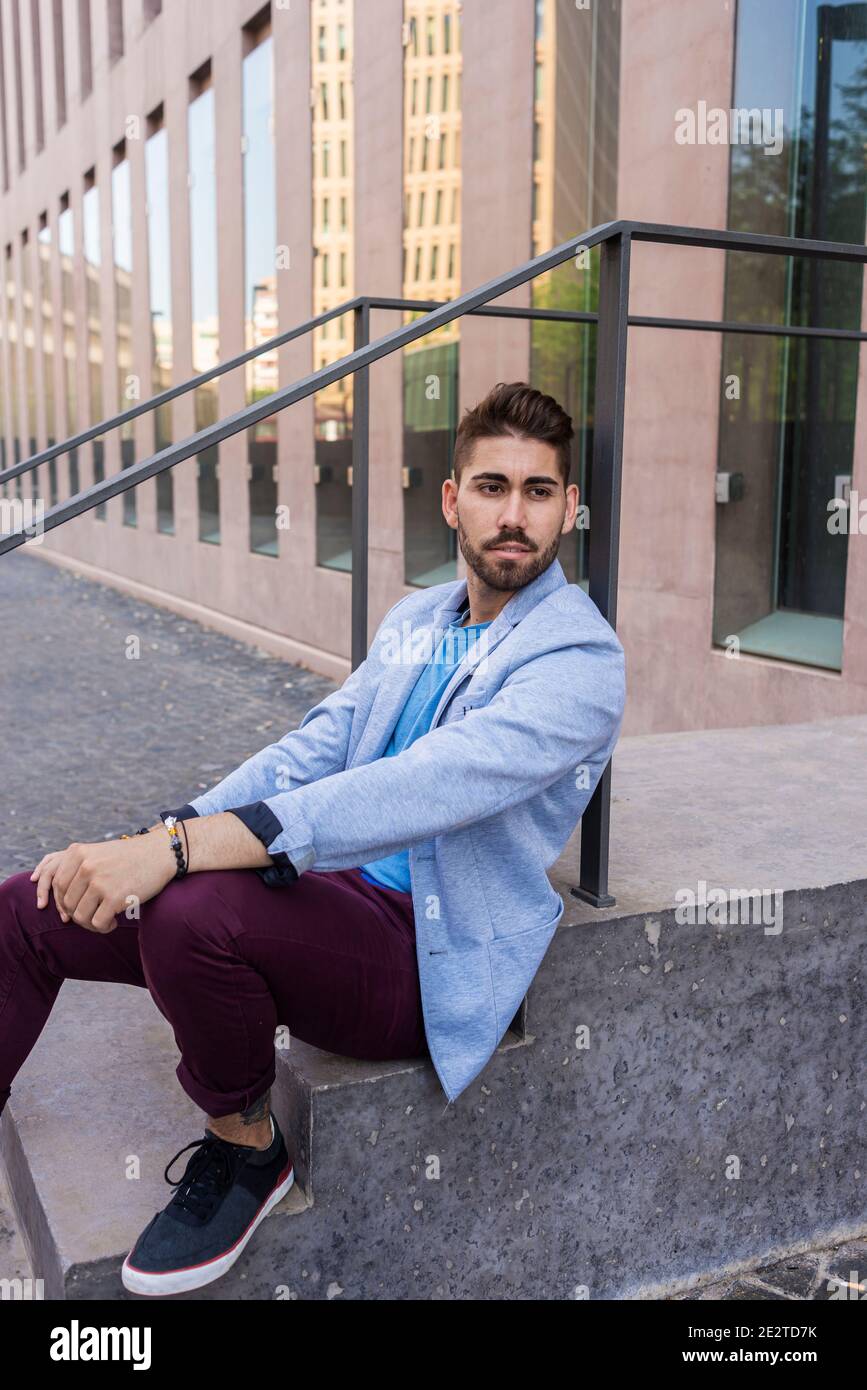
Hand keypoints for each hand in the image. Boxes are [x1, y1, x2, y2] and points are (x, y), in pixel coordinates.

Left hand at [30, 834, 177, 932]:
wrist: (161, 853)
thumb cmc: (130, 857)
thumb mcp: (98, 853)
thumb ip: (77, 871)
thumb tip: (62, 907)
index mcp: (78, 853)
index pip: (57, 885)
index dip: (63, 903)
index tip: (76, 909)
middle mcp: (85, 866)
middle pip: (68, 903)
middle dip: (79, 915)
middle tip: (95, 916)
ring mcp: (99, 882)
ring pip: (80, 916)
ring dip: (91, 924)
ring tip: (104, 920)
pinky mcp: (114, 897)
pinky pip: (98, 923)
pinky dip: (104, 928)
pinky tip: (115, 922)